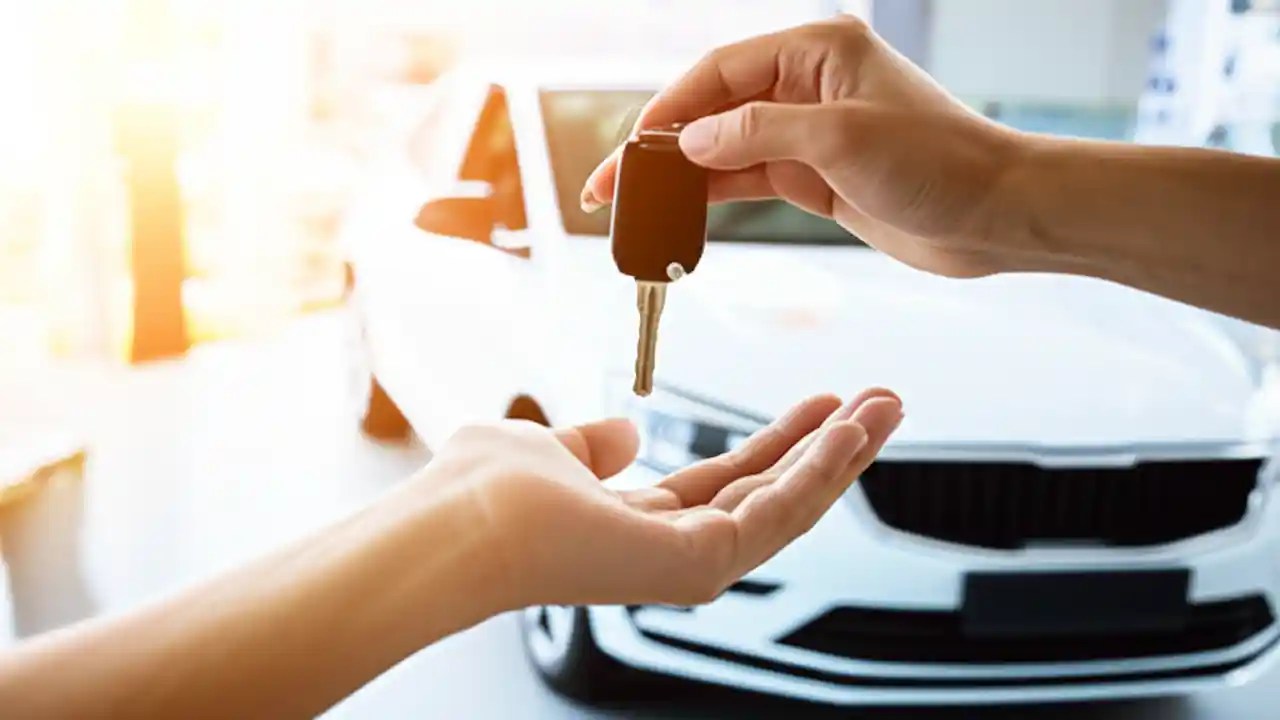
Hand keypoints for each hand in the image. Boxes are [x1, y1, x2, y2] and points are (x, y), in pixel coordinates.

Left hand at [419, 390, 901, 608]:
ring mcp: (686, 564)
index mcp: (635, 521)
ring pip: (785, 506)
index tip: (821, 404)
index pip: (726, 481)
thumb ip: (592, 444)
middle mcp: (668, 548)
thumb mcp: (550, 448)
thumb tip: (629, 430)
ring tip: (887, 408)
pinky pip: (774, 514)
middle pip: (770, 492)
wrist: (457, 523)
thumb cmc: (481, 489)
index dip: (778, 441)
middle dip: (828, 447)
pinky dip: (817, 472)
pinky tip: (848, 433)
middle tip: (882, 403)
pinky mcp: (698, 567)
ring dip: (840, 456)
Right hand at [580, 15, 1031, 277]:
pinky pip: (748, 179)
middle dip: (662, 147)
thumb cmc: (939, 163)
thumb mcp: (841, 140)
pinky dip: (713, 197)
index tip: (631, 150)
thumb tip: (692, 141)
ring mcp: (809, 131)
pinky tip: (679, 217)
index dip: (669, 110)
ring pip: (725, 148)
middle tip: (611, 186)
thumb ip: (758, 133)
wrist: (997, 216)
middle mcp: (807, 84)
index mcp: (816, 50)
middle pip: (712, 108)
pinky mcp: (815, 173)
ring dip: (681, 178)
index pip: (719, 71)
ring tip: (633, 209)